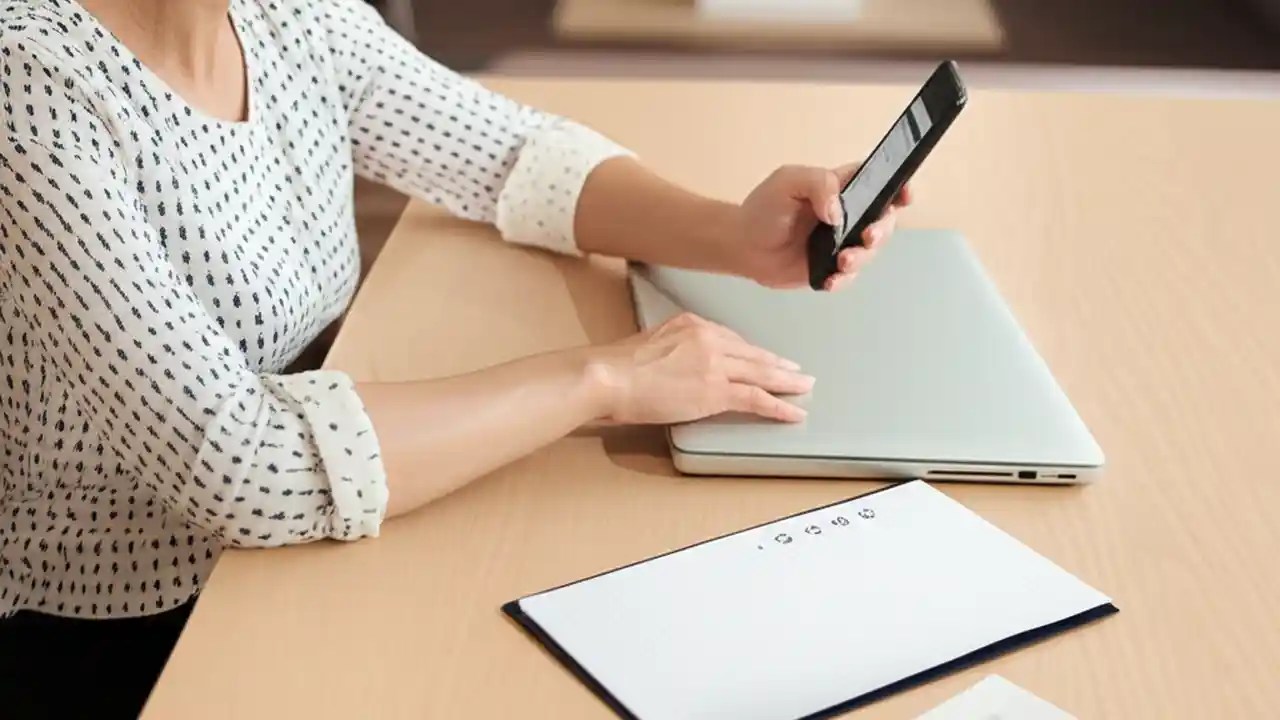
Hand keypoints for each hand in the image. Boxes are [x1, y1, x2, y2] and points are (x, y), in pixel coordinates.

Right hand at [586, 312, 813, 423]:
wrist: (608, 376)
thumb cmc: (616, 368)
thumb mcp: (649, 345)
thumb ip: (671, 350)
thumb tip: (676, 367)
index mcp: (691, 325)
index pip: (731, 339)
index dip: (751, 353)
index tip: (762, 359)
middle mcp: (708, 338)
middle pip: (752, 354)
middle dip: (777, 364)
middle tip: (797, 370)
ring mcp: (715, 364)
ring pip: (761, 373)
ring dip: (787, 382)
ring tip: (804, 387)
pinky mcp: (716, 391)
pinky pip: (756, 398)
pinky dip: (779, 406)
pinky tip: (793, 411)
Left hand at [731, 164, 911, 290]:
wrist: (743, 246)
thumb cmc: (764, 208)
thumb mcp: (787, 181)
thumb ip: (817, 184)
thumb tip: (838, 212)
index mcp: (842, 188)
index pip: (879, 183)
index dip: (899, 187)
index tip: (904, 195)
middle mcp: (848, 215)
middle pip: (883, 219)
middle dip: (883, 229)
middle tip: (868, 237)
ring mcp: (841, 242)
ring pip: (870, 250)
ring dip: (862, 257)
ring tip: (842, 262)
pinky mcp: (830, 268)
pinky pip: (848, 276)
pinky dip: (843, 279)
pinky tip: (830, 280)